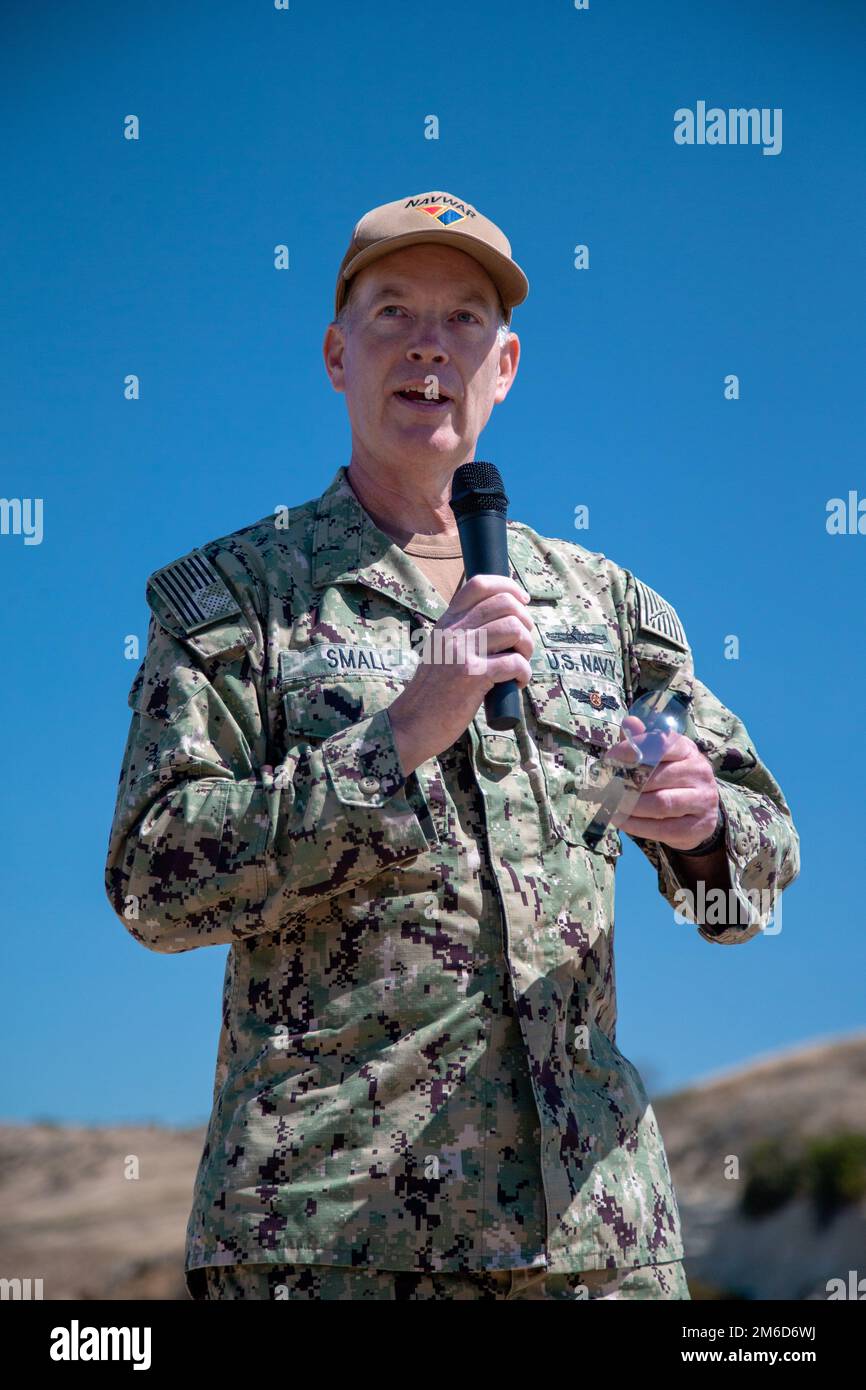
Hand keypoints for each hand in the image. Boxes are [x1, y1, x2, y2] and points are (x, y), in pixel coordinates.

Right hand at [387, 574, 534, 775]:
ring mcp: (461, 651)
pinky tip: (517, 683)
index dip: (508, 586)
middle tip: (522, 644)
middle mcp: (453, 631)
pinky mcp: (472, 675)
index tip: (522, 601)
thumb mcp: (441, 651)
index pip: (479, 584)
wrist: (412, 723)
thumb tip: (504, 621)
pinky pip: (514, 662)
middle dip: (525, 622)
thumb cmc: (434, 692)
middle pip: (504, 603)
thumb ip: (464, 634)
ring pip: (514, 628)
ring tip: (520, 664)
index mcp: (447, 622)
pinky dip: (524, 673)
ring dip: (527, 647)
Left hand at [603, 715, 719, 851]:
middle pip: (657, 777)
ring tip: (611, 806)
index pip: (660, 744)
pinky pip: (664, 828)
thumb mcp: (658, 756)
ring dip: (630, 806)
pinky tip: (621, 821)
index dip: (631, 751)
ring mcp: (703, 799)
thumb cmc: (668, 777)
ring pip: (661, 803)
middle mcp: (699, 771)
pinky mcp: (699, 826)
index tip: (608, 759)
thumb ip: (642, 741)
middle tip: (605, 788)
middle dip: (626, 783)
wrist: (698, 811)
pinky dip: (637, 825)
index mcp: (687, 749)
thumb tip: (629, 722)